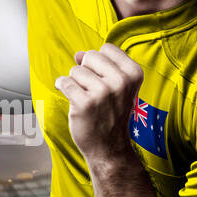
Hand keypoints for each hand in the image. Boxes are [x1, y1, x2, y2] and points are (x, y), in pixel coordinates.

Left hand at [54, 43, 142, 161]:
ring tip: (86, 99)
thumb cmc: (111, 113)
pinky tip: (73, 100)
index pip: (106, 48)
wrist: (109, 147)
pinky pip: (64, 82)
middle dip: (86, 71)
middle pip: (90, 56)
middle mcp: (121, 81)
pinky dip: (63, 88)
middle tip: (93, 92)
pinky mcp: (85, 103)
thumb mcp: (117, 86)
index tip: (104, 80)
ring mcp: (103, 92)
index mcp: (133, 73)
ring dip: (75, 83)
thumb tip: (78, 54)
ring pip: (75, 70)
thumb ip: (100, 66)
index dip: (99, 63)